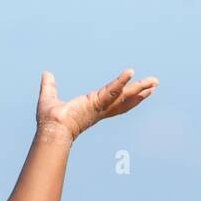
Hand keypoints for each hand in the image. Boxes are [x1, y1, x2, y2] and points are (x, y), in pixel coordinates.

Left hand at [36, 68, 158, 142]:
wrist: (50, 129)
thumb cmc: (49, 120)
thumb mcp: (49, 97)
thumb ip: (49, 85)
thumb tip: (46, 74)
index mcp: (92, 108)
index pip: (113, 100)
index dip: (125, 94)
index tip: (135, 86)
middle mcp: (100, 109)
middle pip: (125, 100)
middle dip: (140, 92)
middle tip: (154, 85)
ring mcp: (100, 107)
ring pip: (124, 96)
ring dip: (139, 88)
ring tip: (154, 82)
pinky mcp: (97, 103)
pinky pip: (112, 90)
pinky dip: (121, 81)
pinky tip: (130, 72)